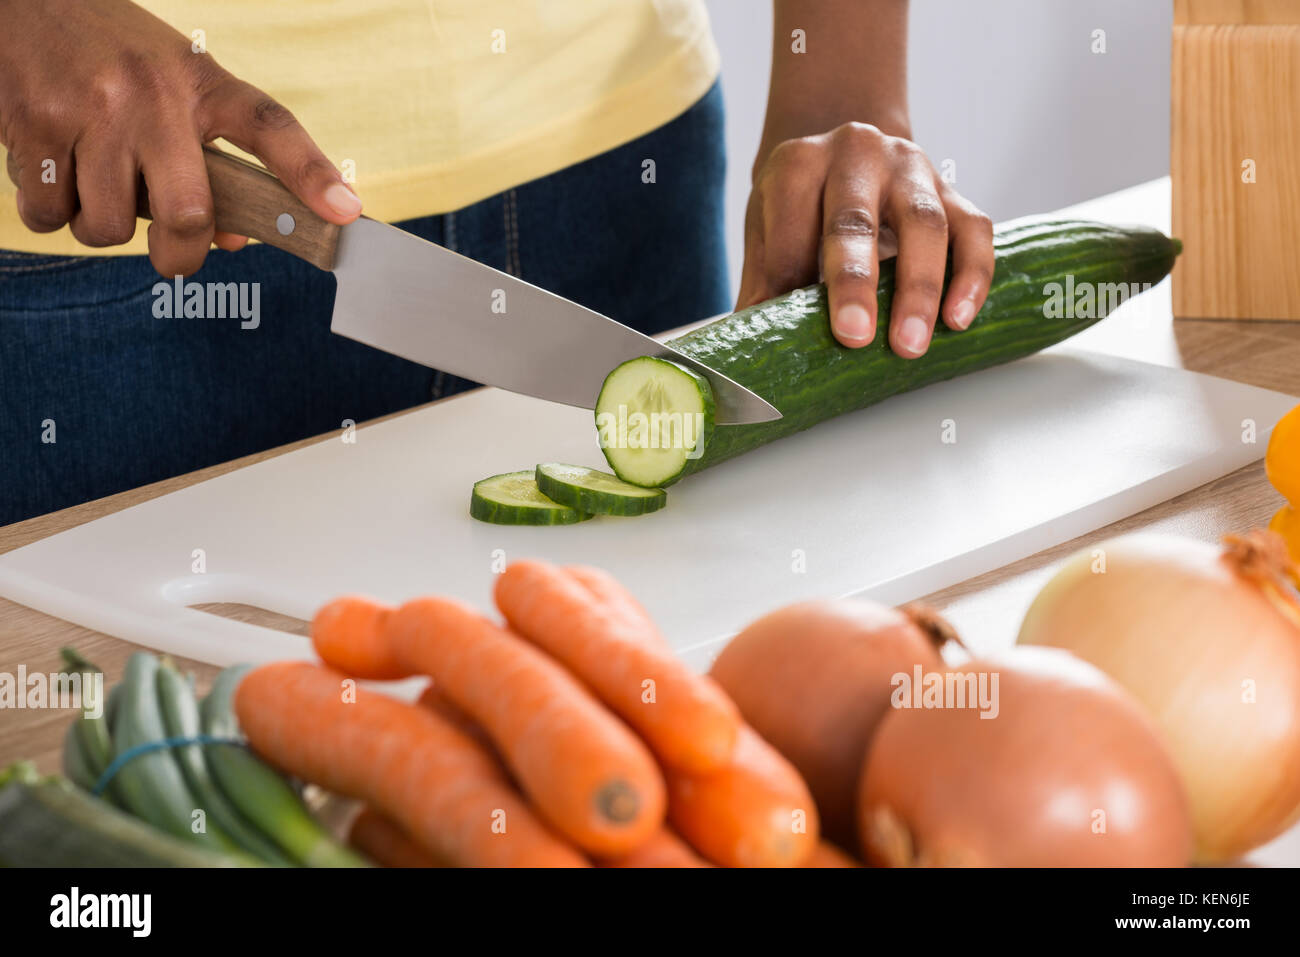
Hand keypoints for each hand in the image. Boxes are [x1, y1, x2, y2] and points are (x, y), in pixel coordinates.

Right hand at [0, 0, 360, 276]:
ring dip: (101, 226)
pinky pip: (49, 213)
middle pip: (188, 213)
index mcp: (201, 81)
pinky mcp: (34, 125)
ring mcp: (91, 109)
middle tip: (174, 255)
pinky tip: (52, 170)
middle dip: (179, 255)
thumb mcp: (177, 84)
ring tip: (94, 183)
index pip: (270, 126)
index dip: (311, 173)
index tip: (344, 214)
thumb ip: (211, 157)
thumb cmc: (113, 54)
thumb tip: (232, 242)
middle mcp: (152, 95)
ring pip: (110, 225)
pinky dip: (49, 211)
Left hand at [738, 122, 993, 356]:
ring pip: (924, 224)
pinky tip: (958, 318)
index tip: (791, 330)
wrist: (846, 154)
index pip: (791, 227)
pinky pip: (973, 229)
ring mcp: (911, 167)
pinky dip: (972, 274)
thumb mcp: (766, 232)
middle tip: (855, 338)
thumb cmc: (801, 207)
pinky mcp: (952, 189)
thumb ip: (761, 286)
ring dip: (919, 288)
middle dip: (856, 283)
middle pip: (856, 220)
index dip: (789, 279)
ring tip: (909, 345)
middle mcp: (856, 153)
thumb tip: (746, 361)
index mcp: (798, 163)